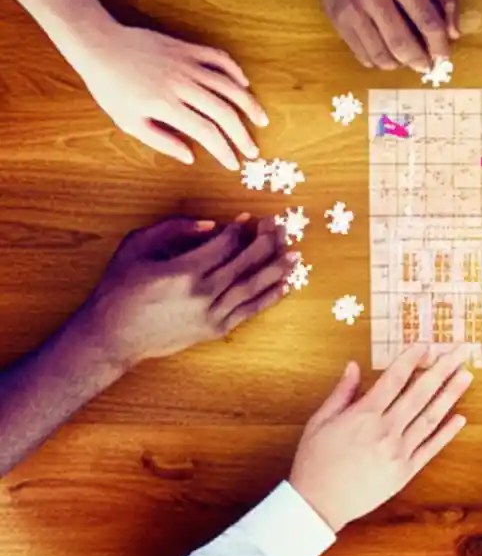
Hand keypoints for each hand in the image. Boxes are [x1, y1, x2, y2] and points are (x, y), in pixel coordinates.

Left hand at [62, 23, 265, 169]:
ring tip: (261, 120)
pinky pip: (219, 58)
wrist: (99, 45)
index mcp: (166, 105)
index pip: (206, 132)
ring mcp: (187, 64)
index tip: (233, 163)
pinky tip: (244, 85)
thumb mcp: (129, 121)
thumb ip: (161, 141)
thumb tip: (191, 157)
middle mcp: (181, 84)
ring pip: (228, 85)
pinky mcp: (187, 48)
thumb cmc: (110, 88)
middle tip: (252, 151)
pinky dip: (235, 71)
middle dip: (242, 135)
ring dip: (249, 105)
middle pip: (223, 112)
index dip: (224, 150)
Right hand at [75, 215, 292, 364]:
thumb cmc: (120, 288)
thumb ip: (173, 229)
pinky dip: (269, 297)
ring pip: (253, 287)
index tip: (250, 219)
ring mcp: (212, 315)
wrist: (113, 336)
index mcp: (184, 271)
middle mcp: (203, 294)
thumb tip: (211, 224)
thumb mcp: (136, 247)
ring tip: (294, 254)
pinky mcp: (215, 330)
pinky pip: (250, 311)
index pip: (226, 244)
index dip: (241, 229)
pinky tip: (284, 284)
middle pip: (245, 263)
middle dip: (266, 242)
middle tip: (280, 227)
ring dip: (276, 268)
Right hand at [289, 0, 459, 70]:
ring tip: (407, 59)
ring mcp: (351, 12)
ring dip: (400, 64)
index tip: (445, 56)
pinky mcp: (338, 24)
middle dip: (420, 61)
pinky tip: (387, 53)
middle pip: (402, 43)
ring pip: (381, 56)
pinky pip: (364, 56)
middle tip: (427, 66)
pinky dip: (380, 62)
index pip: (425, 19)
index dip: (439, 44)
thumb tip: (454, 33)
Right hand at [290, 346, 471, 531]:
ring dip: (451, 394)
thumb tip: (354, 365)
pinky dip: (447, 432)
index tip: (426, 344)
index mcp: (364, 416)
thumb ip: (342, 392)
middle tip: (461, 350)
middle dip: (442, 368)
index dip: (412, 359)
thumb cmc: (314, 462)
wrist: (318, 505)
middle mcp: (386, 431)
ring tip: (467, 375)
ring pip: (431, 417)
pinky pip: (431, 448)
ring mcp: (399, 452)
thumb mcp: (319, 422)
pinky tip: (460, 417)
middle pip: (420, 393)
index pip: (394, 379)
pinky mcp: (405, 472)